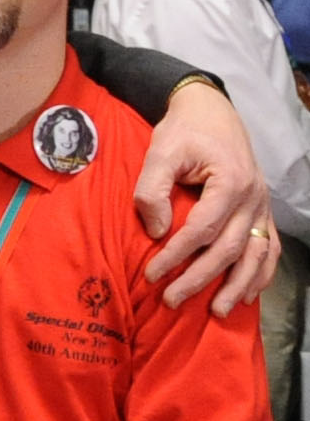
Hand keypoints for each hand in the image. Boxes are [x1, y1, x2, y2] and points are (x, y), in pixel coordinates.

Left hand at [136, 81, 276, 313]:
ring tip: (216, 309)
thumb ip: (153, 190)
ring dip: (238, 284)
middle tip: (171, 300)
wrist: (211, 110)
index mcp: (231, 182)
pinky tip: (247, 293)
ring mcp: (262, 205)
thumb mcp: (161, 151)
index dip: (177, 255)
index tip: (152, 274)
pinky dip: (262, 272)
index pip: (203, 229)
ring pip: (257, 254)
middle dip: (201, 278)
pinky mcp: (261, 209)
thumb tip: (158, 231)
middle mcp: (253, 197)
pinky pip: (269, 246)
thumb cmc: (184, 131)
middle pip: (230, 248)